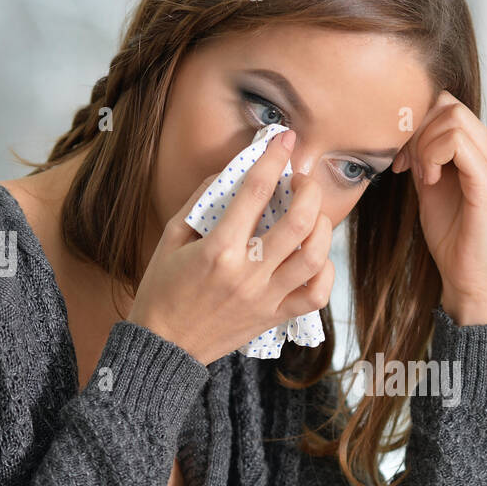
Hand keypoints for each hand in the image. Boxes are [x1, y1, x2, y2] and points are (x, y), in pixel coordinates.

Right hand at [129, 132, 335, 364]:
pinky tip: (314, 257)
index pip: (254, 192)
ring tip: (313, 215)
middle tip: (301, 181)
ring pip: (314, 257)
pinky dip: (324, 271)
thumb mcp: (170, 238)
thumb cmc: (162, 290)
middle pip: (298, 222)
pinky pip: (315, 295)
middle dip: (308, 190)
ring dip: (321, 227)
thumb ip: (201, 202)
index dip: (272, 157)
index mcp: (217, 250)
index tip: (284, 139)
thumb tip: (233, 172)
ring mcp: (265, 298)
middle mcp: (247, 273)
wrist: (164, 346)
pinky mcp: (274, 318)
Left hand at [391, 90, 486, 323]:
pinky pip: (456, 141)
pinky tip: (430, 181)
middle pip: (446, 105)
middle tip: (408, 166)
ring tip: (422, 176)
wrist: (471, 277)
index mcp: (482, 147)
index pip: (445, 105)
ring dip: (423, 145)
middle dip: (417, 131)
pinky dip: (432, 156)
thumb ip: (423, 156)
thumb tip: (403, 132)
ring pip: (451, 117)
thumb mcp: (430, 185)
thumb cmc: (454, 237)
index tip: (402, 160)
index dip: (416, 124)